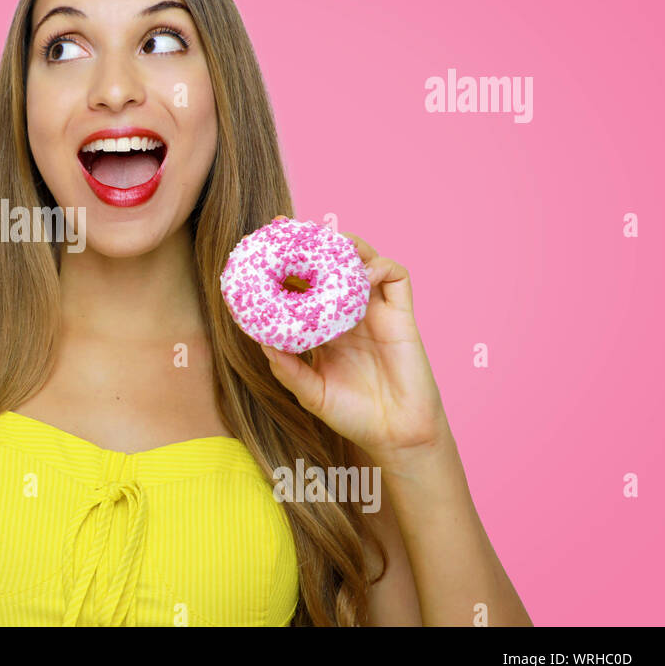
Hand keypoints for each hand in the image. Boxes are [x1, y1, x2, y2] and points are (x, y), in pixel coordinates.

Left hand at [257, 216, 449, 464]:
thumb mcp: (310, 392)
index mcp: (323, 327)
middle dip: (312, 243)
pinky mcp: (402, 316)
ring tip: (326, 244)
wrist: (396, 436)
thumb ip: (287, 369)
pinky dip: (379, 266)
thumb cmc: (353, 415)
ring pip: (363, 260)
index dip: (285, 265)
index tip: (262, 246)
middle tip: (288, 229)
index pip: (302, 285)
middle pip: (331, 265)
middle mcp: (348, 313)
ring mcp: (376, 312)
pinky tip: (362, 273)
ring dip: (346, 246)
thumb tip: (261, 342)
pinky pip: (396, 277)